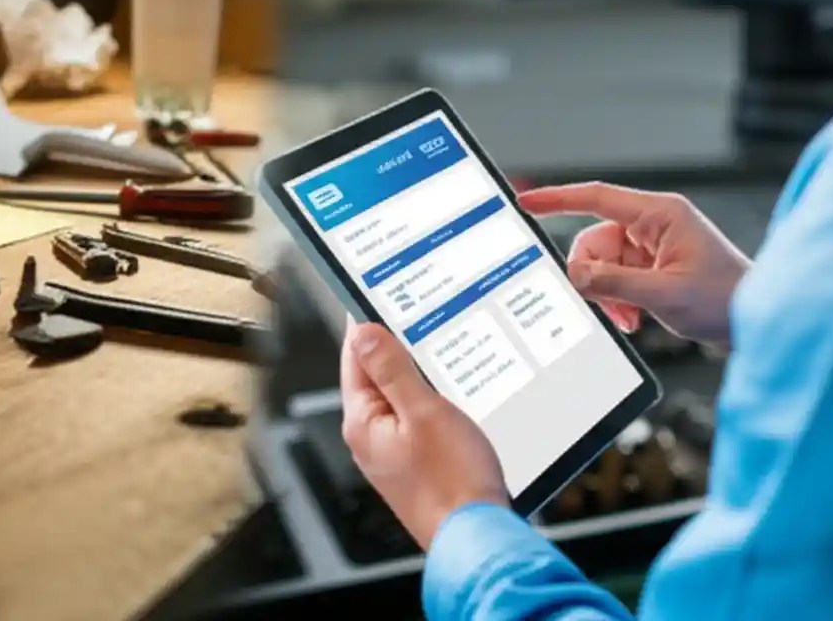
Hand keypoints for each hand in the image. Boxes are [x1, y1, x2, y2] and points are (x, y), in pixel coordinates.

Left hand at [340, 321, 508, 549]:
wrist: (477, 535)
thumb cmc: (453, 483)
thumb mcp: (423, 411)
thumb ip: (392, 370)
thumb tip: (363, 333)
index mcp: (363, 423)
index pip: (355, 359)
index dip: (368, 326)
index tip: (380, 297)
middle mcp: (370, 438)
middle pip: (377, 377)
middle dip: (397, 348)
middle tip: (418, 316)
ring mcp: (392, 453)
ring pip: (400, 398)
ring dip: (417, 375)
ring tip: (440, 349)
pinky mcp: (415, 463)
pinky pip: (416, 419)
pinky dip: (430, 400)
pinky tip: (452, 392)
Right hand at [519, 182, 749, 349]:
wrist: (754, 323)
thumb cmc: (727, 300)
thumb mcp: (665, 294)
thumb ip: (614, 283)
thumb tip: (576, 273)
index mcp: (661, 215)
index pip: (597, 197)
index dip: (558, 198)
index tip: (527, 202)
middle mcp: (654, 225)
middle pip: (593, 241)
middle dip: (593, 275)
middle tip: (608, 304)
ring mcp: (651, 246)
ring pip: (600, 264)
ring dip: (608, 294)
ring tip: (630, 316)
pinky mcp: (650, 266)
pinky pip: (613, 278)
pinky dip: (617, 300)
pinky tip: (635, 316)